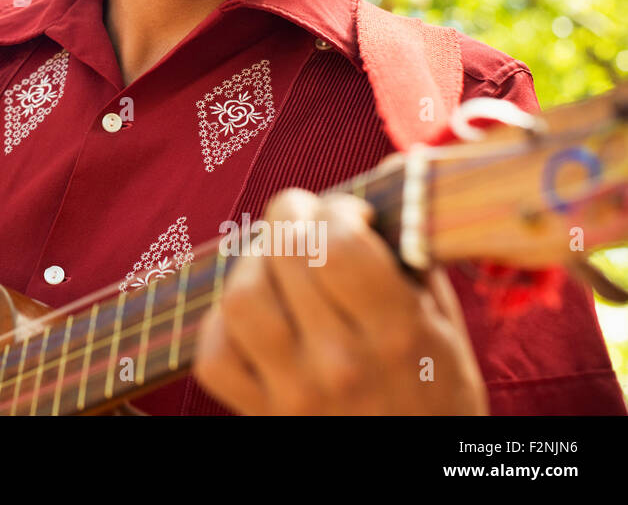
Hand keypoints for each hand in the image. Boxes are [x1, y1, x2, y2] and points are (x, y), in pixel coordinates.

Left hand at [193, 189, 486, 413]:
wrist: (414, 484)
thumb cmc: (434, 396)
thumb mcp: (443, 328)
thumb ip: (410, 258)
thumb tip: (383, 181)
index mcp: (396, 333)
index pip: (336, 243)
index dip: (333, 210)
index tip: (344, 213)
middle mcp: (341, 363)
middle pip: (283, 254)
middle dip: (289, 217)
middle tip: (302, 220)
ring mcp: (294, 391)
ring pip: (240, 297)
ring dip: (252, 265)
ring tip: (275, 265)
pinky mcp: (258, 414)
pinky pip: (213, 352)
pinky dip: (223, 325)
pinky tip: (255, 317)